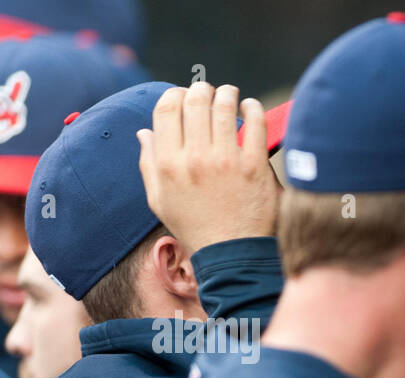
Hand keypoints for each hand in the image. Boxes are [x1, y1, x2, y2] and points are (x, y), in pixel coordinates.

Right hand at [137, 81, 280, 252]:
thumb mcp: (159, 200)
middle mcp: (194, 159)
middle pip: (194, 101)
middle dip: (201, 89)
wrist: (232, 255)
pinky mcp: (254, 167)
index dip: (175, 94)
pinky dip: (252, 108)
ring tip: (230, 93)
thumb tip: (144, 132)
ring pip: (223, 107)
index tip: (184, 95)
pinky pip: (254, 124)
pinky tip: (250, 107)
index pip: (166, 108)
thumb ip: (149, 164)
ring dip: (227, 93)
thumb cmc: (195, 227)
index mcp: (168, 163)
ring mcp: (225, 162)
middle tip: (209, 91)